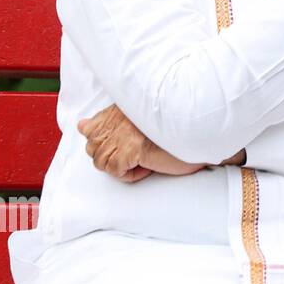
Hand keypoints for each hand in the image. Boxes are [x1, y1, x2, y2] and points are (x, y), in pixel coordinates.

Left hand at [77, 104, 206, 183]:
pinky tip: (147, 166)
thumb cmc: (175, 131)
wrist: (201, 137)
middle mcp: (120, 117)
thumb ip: (110, 122)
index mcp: (121, 108)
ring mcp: (125, 132)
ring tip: (144, 161)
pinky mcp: (134, 147)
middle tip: (136, 156)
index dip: (102, 143)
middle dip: (112, 157)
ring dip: (122, 167)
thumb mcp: (139, 122)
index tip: (122, 146)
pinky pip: (117, 170)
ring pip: (103, 161)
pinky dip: (131, 174)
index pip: (90, 128)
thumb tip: (82, 125)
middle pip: (93, 148)